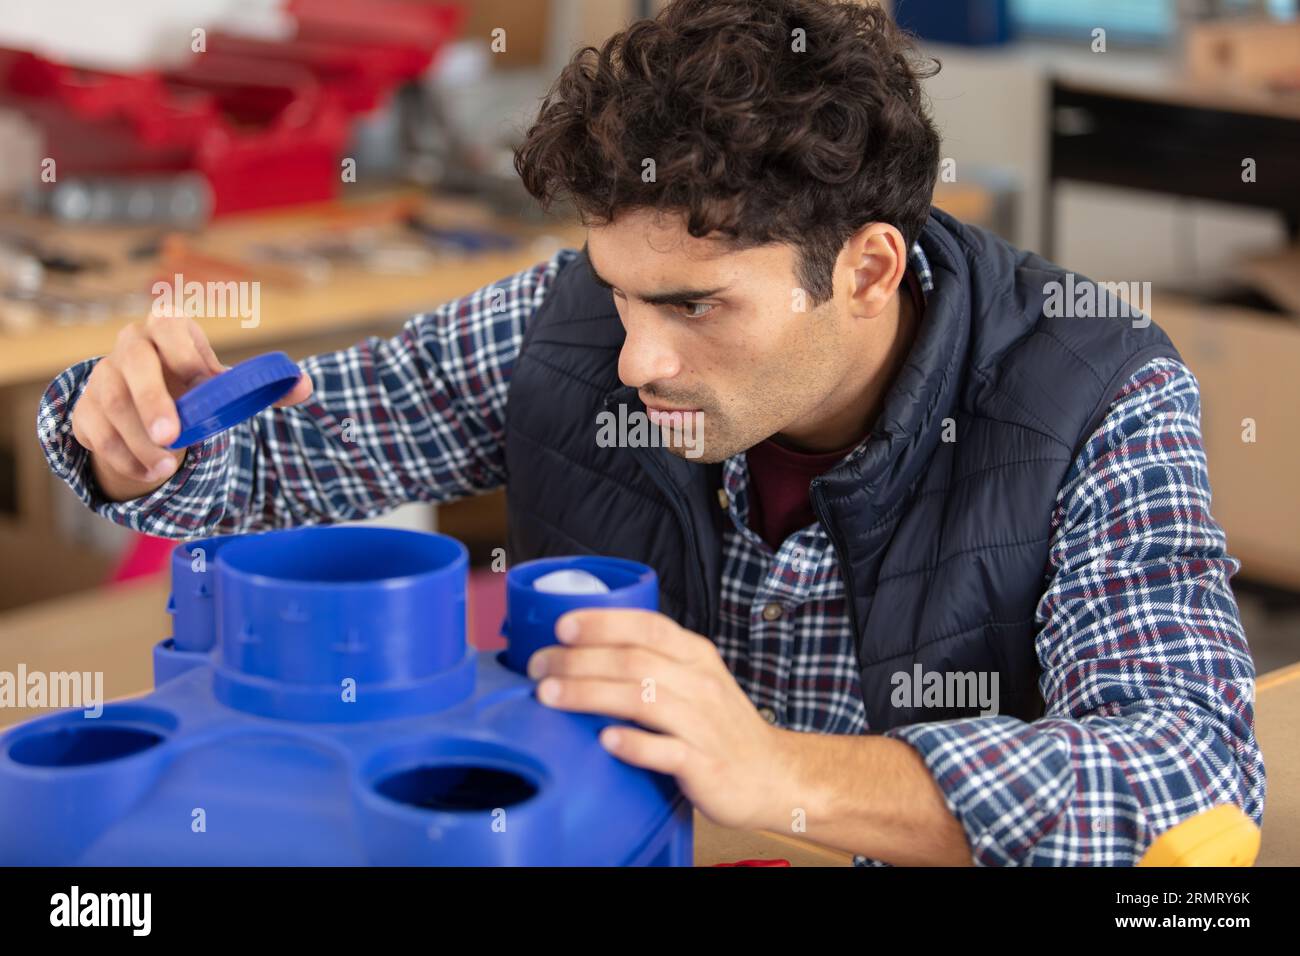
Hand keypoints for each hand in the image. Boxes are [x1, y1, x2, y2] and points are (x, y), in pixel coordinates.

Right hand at [70, 313, 311, 500]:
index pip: (168, 325)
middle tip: (172, 437)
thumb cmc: (197, 387)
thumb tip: (304, 386)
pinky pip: (94, 433)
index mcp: (167, 328)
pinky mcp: (85, 410)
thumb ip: (266, 385)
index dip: (185, 352)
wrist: (154, 404)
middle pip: (131, 365)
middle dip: (151, 401)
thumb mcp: (228, 383)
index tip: (203, 381)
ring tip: (168, 467)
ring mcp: (102, 376)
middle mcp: (130, 346)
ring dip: (138, 441)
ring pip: (109, 405)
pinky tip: (149, 473)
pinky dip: (122, 458)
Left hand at [527, 608, 791, 830]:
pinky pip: (667, 750)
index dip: (603, 622)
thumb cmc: (719, 726)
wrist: (771, 775)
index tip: (561, 626)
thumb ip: (650, 662)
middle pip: (634, 660)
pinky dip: (634, 744)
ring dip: (590, 694)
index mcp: (695, 655)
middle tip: (538, 666)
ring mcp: (704, 724)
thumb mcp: (694, 679)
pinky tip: (605, 741)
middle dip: (578, 659)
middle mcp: (700, 683)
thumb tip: (580, 650)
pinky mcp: (706, 765)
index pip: (647, 626)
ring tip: (550, 695)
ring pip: (642, 699)